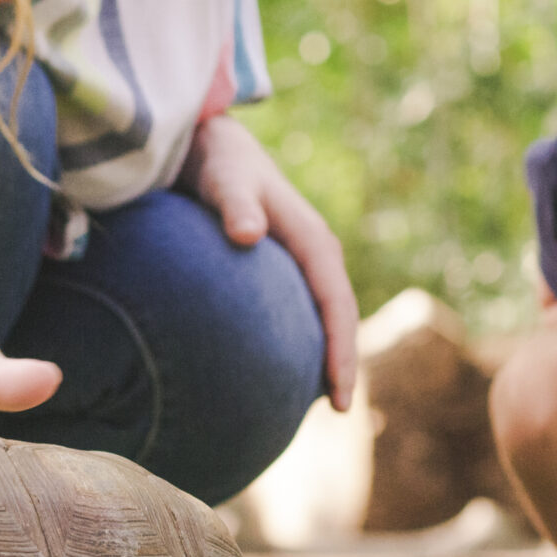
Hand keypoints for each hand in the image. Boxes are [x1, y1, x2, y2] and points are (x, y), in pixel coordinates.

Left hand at [181, 114, 359, 408]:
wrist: (213, 145)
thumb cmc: (218, 163)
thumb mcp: (225, 178)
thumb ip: (235, 204)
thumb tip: (248, 233)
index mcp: (313, 241)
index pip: (336, 305)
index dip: (342, 352)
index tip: (340, 397)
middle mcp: (316, 254)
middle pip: (339, 318)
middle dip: (343, 364)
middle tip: (338, 410)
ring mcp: (303, 263)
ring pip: (324, 317)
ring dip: (325, 356)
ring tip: (314, 402)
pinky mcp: (285, 269)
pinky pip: (301, 312)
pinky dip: (302, 340)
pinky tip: (278, 371)